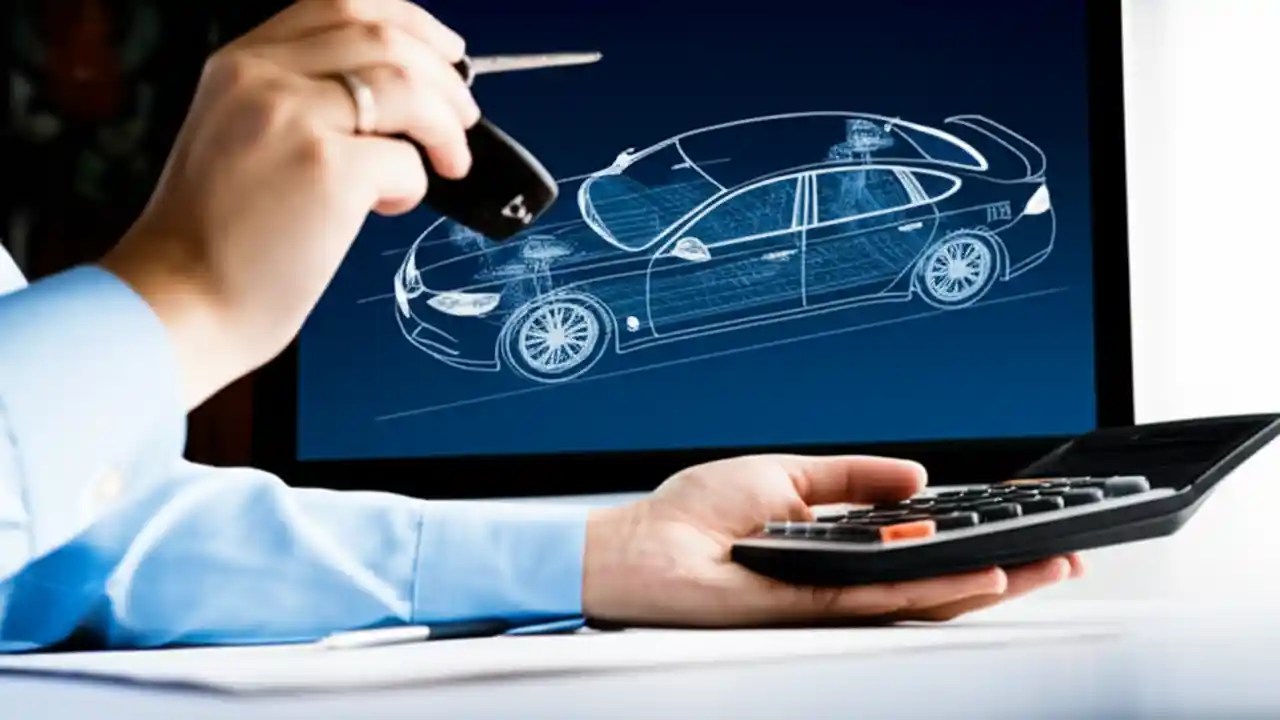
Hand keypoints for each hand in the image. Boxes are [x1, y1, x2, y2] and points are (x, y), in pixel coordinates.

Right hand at [100, 0, 477, 408]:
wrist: (178, 303)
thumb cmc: (214, 240)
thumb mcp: (239, 136)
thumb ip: (298, 100)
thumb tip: (394, 98)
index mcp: (240, 63)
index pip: (340, 5)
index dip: (410, 23)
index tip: (446, 52)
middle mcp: (262, 77)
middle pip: (383, 37)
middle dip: (444, 76)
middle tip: (465, 116)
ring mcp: (294, 118)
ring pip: (407, 86)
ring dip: (447, 125)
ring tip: (452, 162)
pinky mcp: (326, 171)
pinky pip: (406, 160)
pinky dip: (416, 185)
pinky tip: (388, 207)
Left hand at [584, 455, 1081, 626]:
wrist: (641, 544)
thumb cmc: (696, 513)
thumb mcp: (790, 477)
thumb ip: (855, 479)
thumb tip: (916, 475)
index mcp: (839, 546)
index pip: (922, 548)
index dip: (976, 540)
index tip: (1027, 527)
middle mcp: (841, 577)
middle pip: (937, 579)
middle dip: (1006, 570)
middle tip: (1063, 559)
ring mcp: (828, 597)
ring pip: (921, 596)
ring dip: (986, 583)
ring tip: (1042, 568)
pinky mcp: (808, 606)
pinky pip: (877, 597)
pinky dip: (928, 588)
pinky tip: (976, 576)